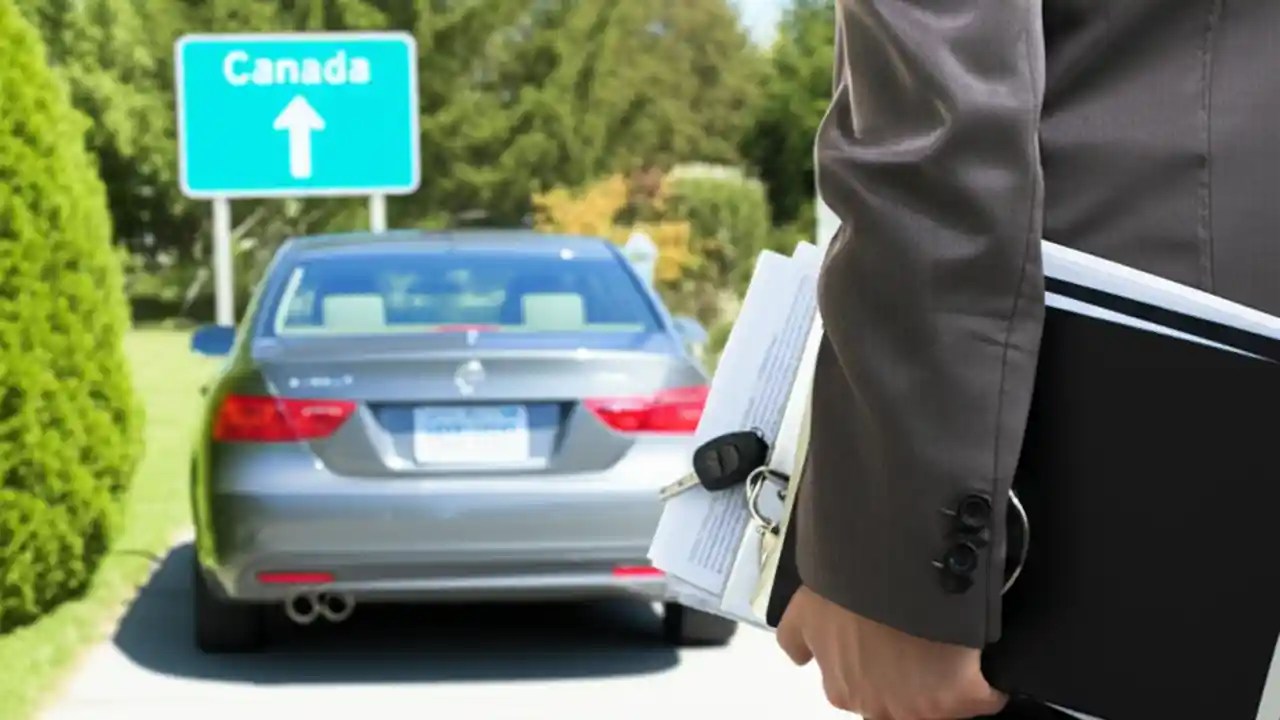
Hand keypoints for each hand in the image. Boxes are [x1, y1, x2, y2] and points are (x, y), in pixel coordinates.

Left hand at [777, 585, 1006, 718]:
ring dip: (948, 682)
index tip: (892, 653)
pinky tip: (983, 657)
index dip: (882, 673)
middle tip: (921, 644)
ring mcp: (920, 707)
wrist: (889, 567)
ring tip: (953, 645)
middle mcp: (877, 707)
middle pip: (902, 707)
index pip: (866, 697)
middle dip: (911, 683)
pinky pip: (986, 697)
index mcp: (842, 690)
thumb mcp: (807, 612)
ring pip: (941, 708)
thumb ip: (799, 639)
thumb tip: (800, 658)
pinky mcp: (962, 698)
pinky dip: (989, 683)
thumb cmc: (843, 585)